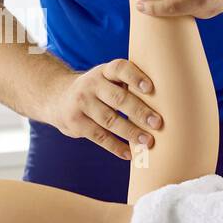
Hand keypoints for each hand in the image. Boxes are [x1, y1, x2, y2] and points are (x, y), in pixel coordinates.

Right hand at [48, 61, 163, 159]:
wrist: (57, 98)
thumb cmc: (96, 90)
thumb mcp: (106, 79)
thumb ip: (127, 85)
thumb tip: (165, 102)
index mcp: (104, 71)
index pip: (120, 68)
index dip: (135, 77)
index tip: (150, 88)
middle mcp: (91, 84)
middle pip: (118, 98)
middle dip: (139, 111)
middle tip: (158, 123)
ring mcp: (81, 103)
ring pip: (109, 120)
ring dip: (131, 132)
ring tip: (148, 142)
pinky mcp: (75, 122)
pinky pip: (99, 136)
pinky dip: (116, 146)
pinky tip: (129, 154)